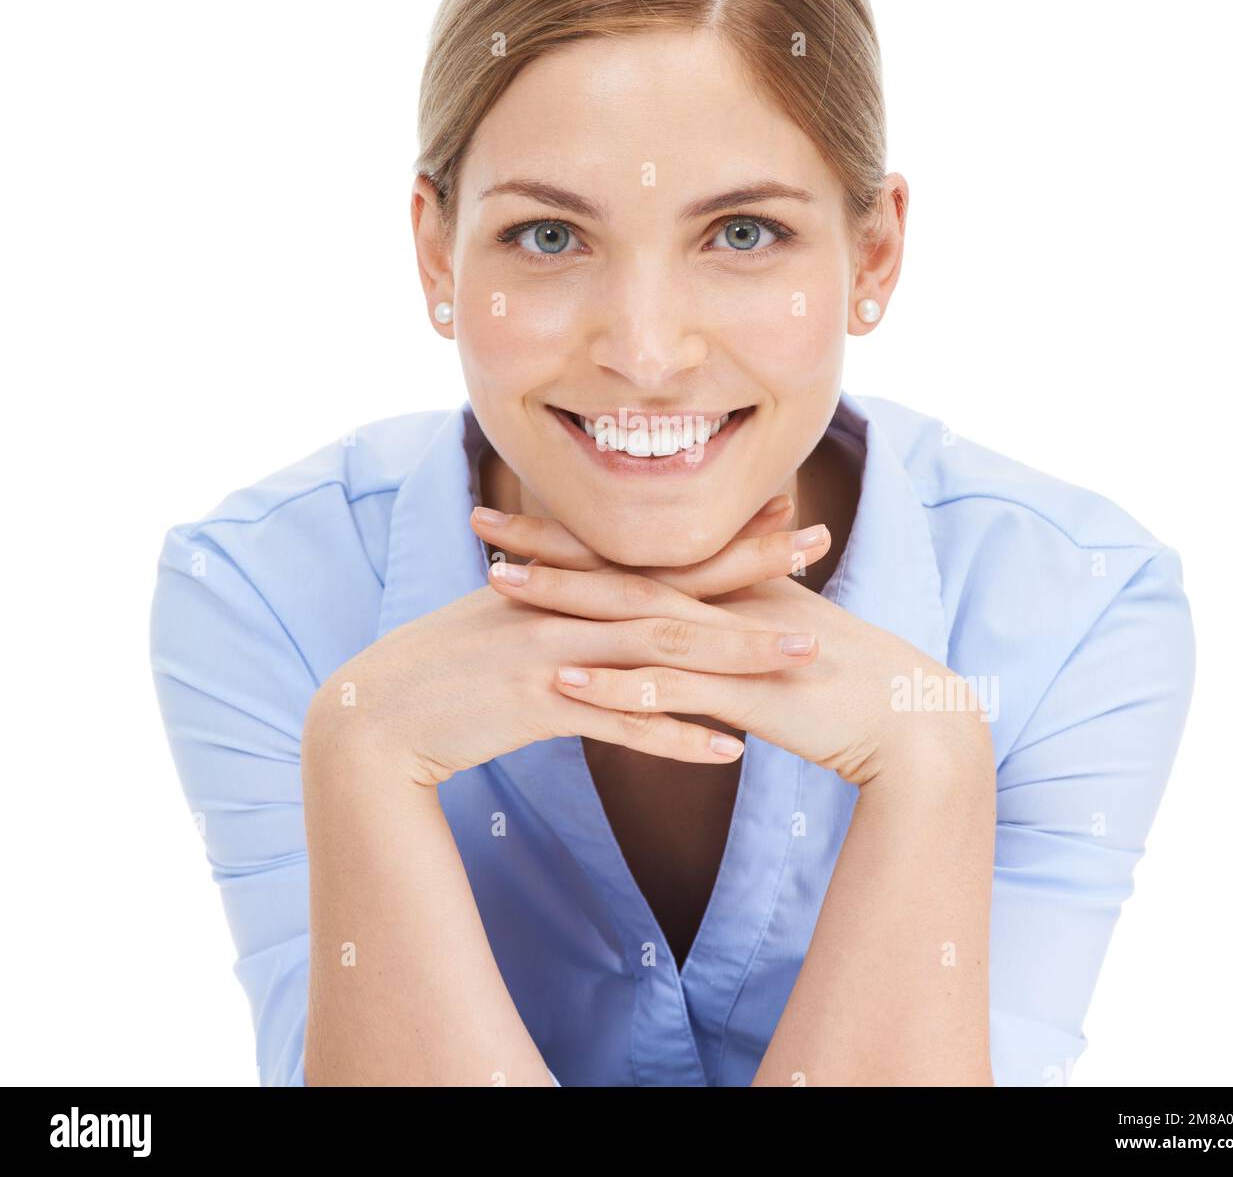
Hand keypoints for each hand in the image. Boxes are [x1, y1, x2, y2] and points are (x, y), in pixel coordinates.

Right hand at [302, 505, 825, 785]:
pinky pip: (621, 726)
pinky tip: (730, 751)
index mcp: (560, 582)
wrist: (369, 716)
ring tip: (804, 659)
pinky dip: (675, 738)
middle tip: (824, 544)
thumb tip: (608, 603)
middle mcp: (564, 608)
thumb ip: (559, 605)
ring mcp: (552, 654)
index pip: (656, 556)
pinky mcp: (535, 706)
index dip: (722, 538)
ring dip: (737, 657)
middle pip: (674, 589)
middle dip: (752, 572)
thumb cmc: (439, 669)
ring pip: (661, 652)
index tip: (785, 520)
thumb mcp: (504, 621)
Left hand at [479, 513, 991, 785]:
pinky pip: (669, 688)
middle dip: (547, 546)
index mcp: (726, 585)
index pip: (633, 550)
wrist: (908, 718)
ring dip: (565, 601)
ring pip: (634, 616)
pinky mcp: (746, 692)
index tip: (511, 517)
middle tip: (479, 523)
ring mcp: (732, 644)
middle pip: (621, 567)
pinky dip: (613, 686)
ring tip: (500, 586)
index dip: (570, 532)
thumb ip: (730, 618)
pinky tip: (560, 684)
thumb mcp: (777, 636)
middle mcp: (722, 601)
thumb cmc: (841, 681)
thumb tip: (684, 614)